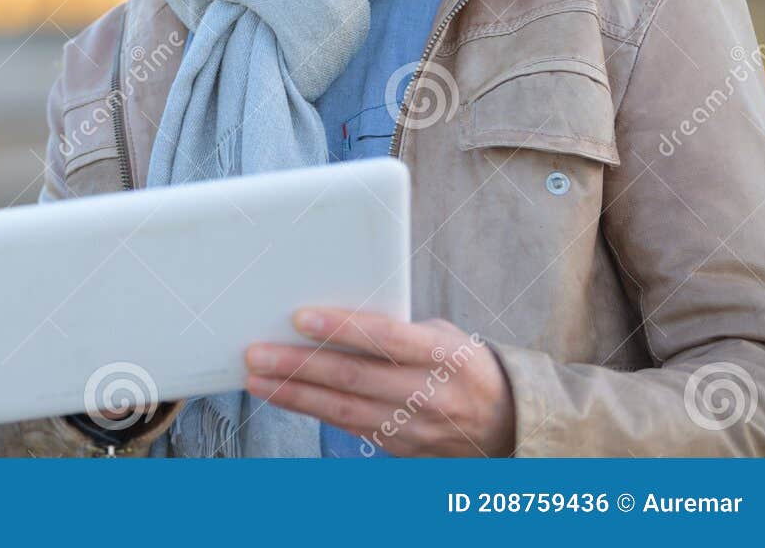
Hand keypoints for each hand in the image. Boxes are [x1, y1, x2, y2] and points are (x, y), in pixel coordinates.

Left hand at [243, 308, 515, 456]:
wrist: (507, 423)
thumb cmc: (460, 364)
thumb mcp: (441, 336)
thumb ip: (394, 328)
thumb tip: (332, 315)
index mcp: (442, 354)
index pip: (385, 338)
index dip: (341, 327)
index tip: (299, 316)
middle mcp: (428, 394)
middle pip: (353, 377)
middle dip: (299, 365)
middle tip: (257, 353)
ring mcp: (414, 427)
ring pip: (343, 410)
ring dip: (294, 394)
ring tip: (257, 378)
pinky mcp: (402, 449)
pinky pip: (350, 427)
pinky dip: (313, 411)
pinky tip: (284, 397)